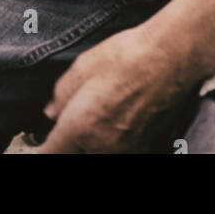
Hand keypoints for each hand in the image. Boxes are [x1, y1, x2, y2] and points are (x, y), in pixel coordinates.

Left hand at [35, 22, 195, 154]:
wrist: (171, 58)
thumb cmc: (127, 57)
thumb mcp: (81, 67)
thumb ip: (61, 94)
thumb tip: (52, 111)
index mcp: (80, 128)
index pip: (51, 154)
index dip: (44, 148)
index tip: (42, 142)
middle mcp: (102, 147)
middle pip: (73, 157)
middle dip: (66, 146)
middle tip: (65, 129)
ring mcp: (125, 150)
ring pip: (95, 155)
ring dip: (87, 146)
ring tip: (91, 123)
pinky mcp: (144, 146)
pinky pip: (118, 151)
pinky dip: (107, 144)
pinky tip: (110, 126)